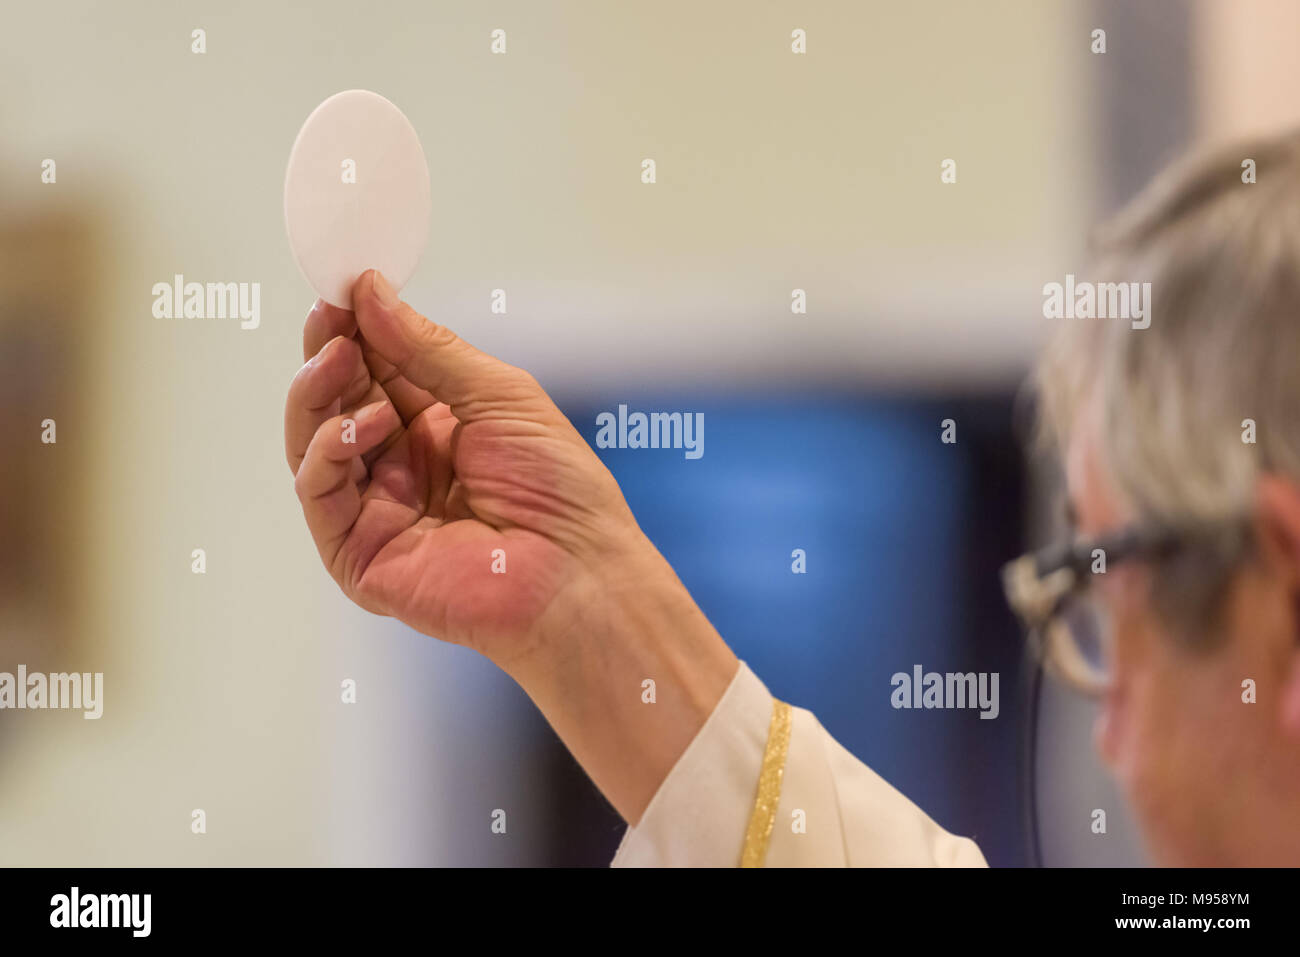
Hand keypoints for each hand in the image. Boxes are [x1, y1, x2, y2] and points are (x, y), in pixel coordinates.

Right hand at [285, 270, 637, 668]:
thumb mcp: (499, 396)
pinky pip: (318, 493)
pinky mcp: (358, 553)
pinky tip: (364, 425)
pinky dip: (329, 451)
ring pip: (314, 444)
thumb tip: (372, 294)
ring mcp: (376, 510)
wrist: (577, 573)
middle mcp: (401, 467)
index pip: (376, 371)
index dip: (356, 331)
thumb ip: (429, 349)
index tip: (343, 290)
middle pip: (337, 403)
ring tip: (339, 359)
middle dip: (328, 356)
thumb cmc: (560, 492)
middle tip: (329, 318)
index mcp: (437, 429)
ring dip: (319, 395)